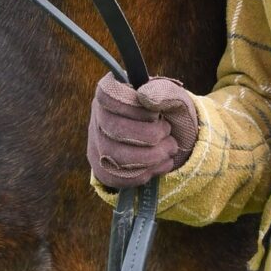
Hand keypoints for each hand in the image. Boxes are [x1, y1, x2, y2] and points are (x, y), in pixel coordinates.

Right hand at [88, 73, 198, 188]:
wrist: (170, 139)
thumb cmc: (168, 113)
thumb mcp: (172, 96)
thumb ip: (163, 91)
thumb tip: (146, 96)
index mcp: (110, 92)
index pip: (108, 95)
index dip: (136, 107)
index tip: (156, 113)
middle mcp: (97, 118)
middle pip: (116, 129)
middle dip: (151, 135)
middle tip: (168, 132)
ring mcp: (97, 146)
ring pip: (118, 158)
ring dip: (153, 156)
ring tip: (169, 148)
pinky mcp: (102, 171)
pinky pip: (119, 179)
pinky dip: (147, 173)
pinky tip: (161, 164)